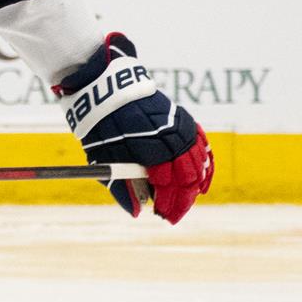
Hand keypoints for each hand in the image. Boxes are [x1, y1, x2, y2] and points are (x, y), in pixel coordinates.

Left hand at [55, 34, 213, 223]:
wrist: (104, 84)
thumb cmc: (99, 123)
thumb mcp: (103, 158)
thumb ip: (121, 185)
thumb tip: (138, 211)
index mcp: (152, 148)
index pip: (171, 185)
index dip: (170, 204)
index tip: (165, 217)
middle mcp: (171, 136)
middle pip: (188, 175)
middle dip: (182, 197)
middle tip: (171, 213)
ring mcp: (178, 125)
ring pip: (198, 159)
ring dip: (195, 181)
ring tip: (186, 198)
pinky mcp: (180, 116)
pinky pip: (199, 141)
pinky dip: (202, 159)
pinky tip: (201, 174)